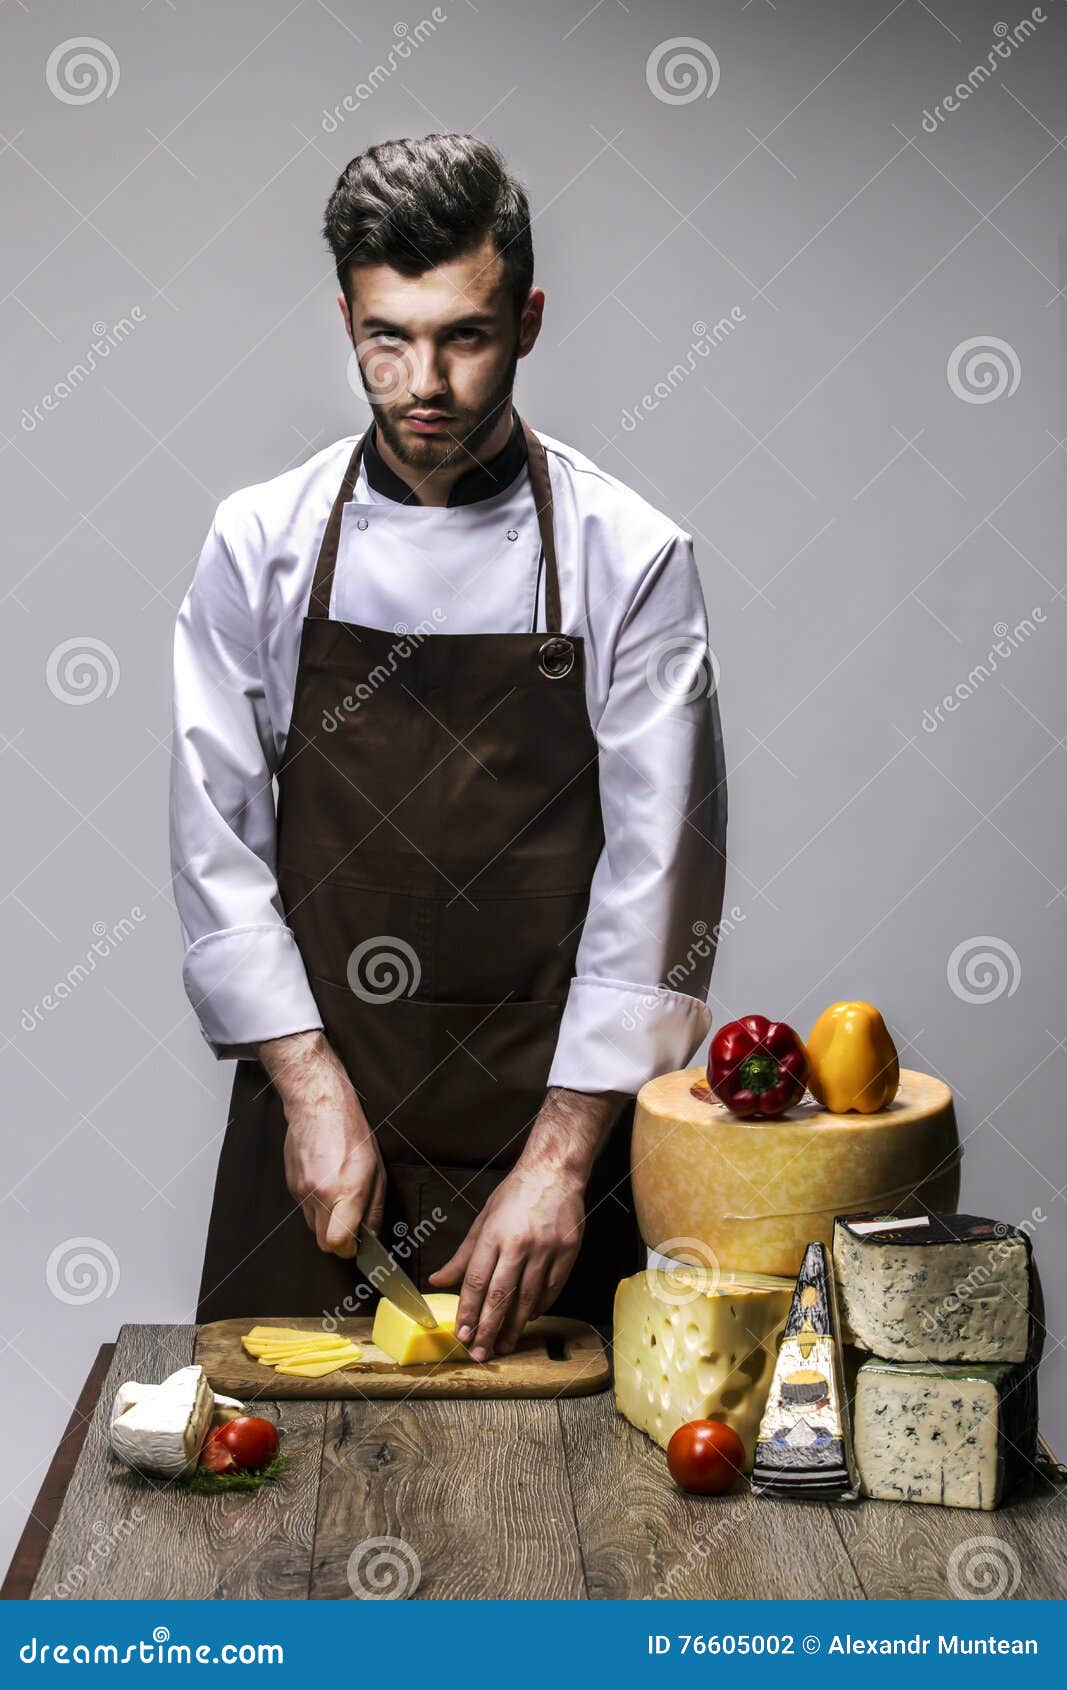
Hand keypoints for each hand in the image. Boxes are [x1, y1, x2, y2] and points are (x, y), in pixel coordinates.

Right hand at [259, 1031, 386, 1256]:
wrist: (318, 1106)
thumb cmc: (350, 1133)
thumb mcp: (376, 1170)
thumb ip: (374, 1207)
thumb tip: (371, 1233)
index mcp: (345, 1191)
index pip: (338, 1243)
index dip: (348, 1250)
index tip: (357, 1245)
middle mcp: (320, 1194)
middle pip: (323, 1242)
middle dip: (337, 1241)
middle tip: (350, 1228)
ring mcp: (301, 1191)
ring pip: (313, 1226)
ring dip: (327, 1222)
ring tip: (339, 1197)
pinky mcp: (291, 1185)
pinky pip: (304, 1208)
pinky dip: (316, 1205)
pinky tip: (325, 1183)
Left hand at [428, 1159, 585, 1359]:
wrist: (555, 1171)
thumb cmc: (516, 1193)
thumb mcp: (483, 1219)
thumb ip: (462, 1255)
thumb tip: (438, 1279)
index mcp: (494, 1234)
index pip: (477, 1281)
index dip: (469, 1312)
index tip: (463, 1334)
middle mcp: (520, 1244)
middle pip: (500, 1296)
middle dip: (488, 1329)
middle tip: (480, 1353)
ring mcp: (546, 1249)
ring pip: (527, 1298)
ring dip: (514, 1326)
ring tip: (503, 1345)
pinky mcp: (567, 1252)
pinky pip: (552, 1290)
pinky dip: (539, 1308)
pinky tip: (528, 1319)